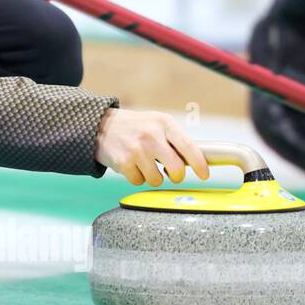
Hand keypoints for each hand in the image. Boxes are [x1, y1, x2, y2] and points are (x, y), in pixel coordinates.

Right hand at [93, 108, 210, 185]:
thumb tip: (195, 162)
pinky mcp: (123, 162)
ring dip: (153, 177)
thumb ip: (174, 139)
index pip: (189, 147)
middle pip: (177, 169)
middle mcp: (151, 135)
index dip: (200, 164)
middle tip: (171, 174)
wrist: (99, 126)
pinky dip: (136, 177)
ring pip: (157, 179)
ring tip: (144, 164)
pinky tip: (131, 165)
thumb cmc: (133, 127)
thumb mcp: (156, 123)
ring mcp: (137, 149)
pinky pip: (139, 181)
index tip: (204, 175)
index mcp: (164, 123)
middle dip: (176, 176)